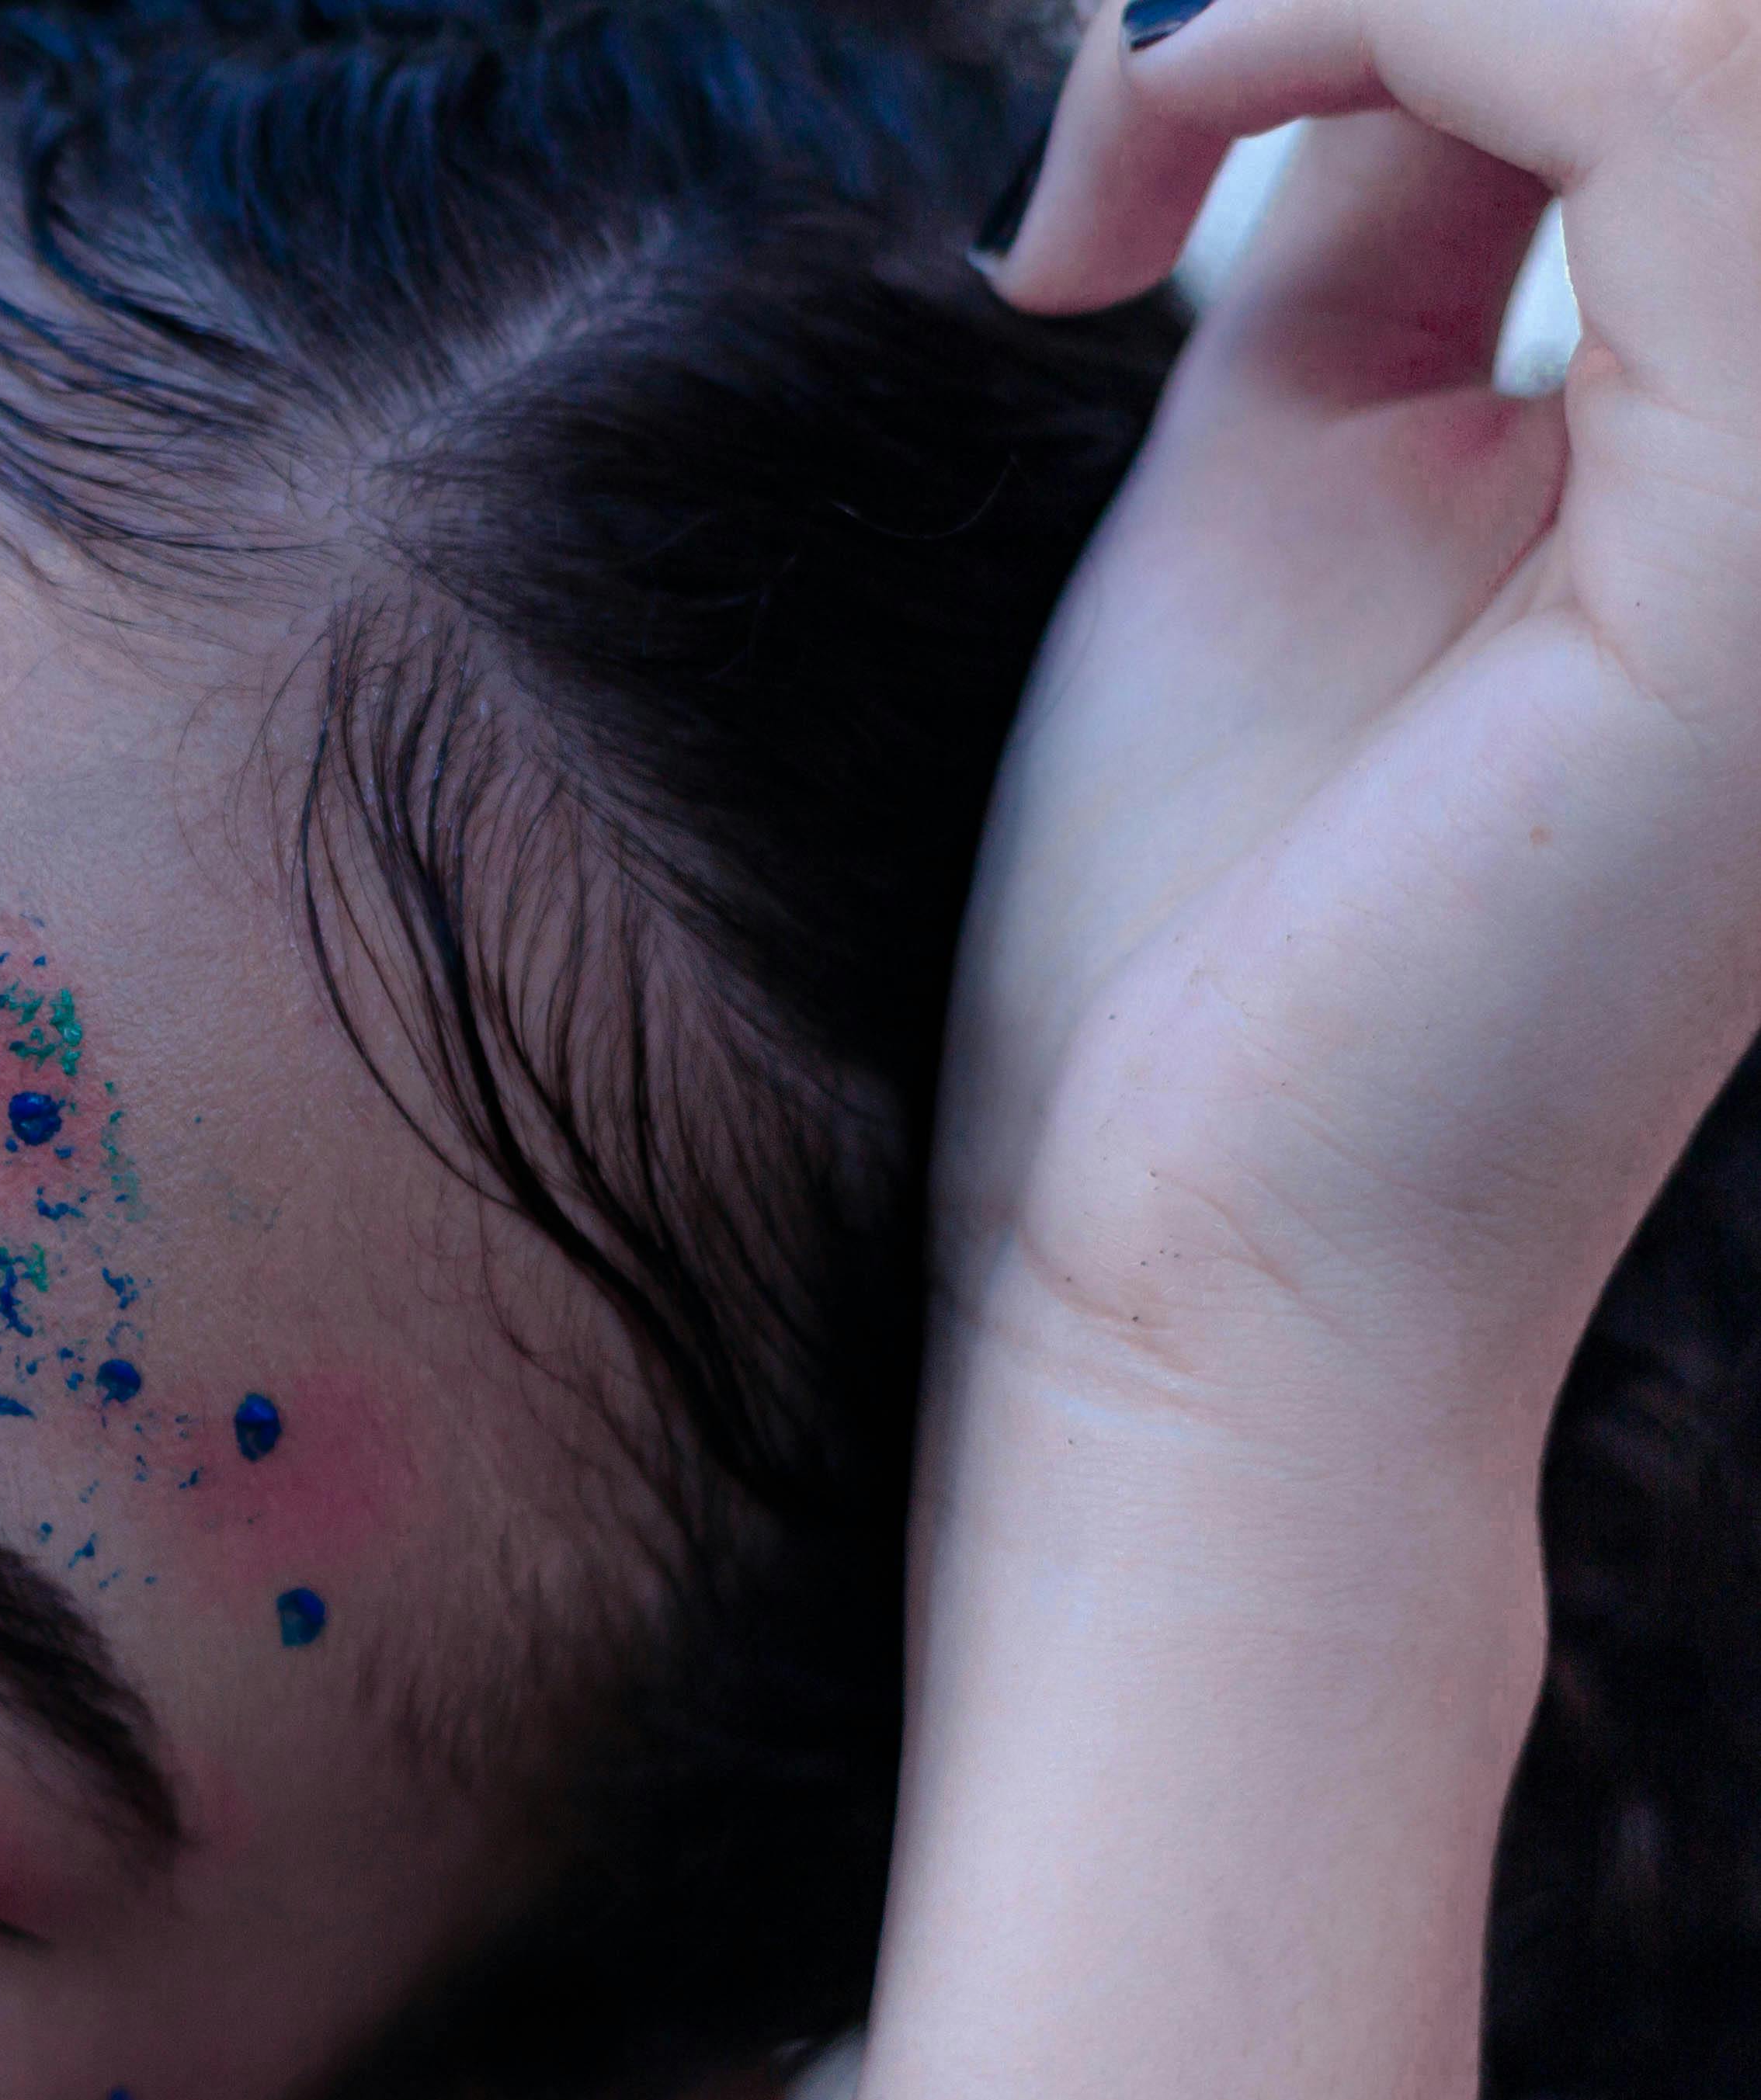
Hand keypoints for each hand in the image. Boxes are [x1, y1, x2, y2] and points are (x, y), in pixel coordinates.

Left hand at [942, 0, 1760, 1471]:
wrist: (1165, 1250)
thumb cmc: (1197, 918)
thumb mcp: (1315, 447)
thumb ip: (1414, 181)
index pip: (1691, 37)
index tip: (1137, 131)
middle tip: (1160, 97)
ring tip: (1157, 117)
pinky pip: (1685, 90)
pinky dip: (1390, 19)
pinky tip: (1152, 155)